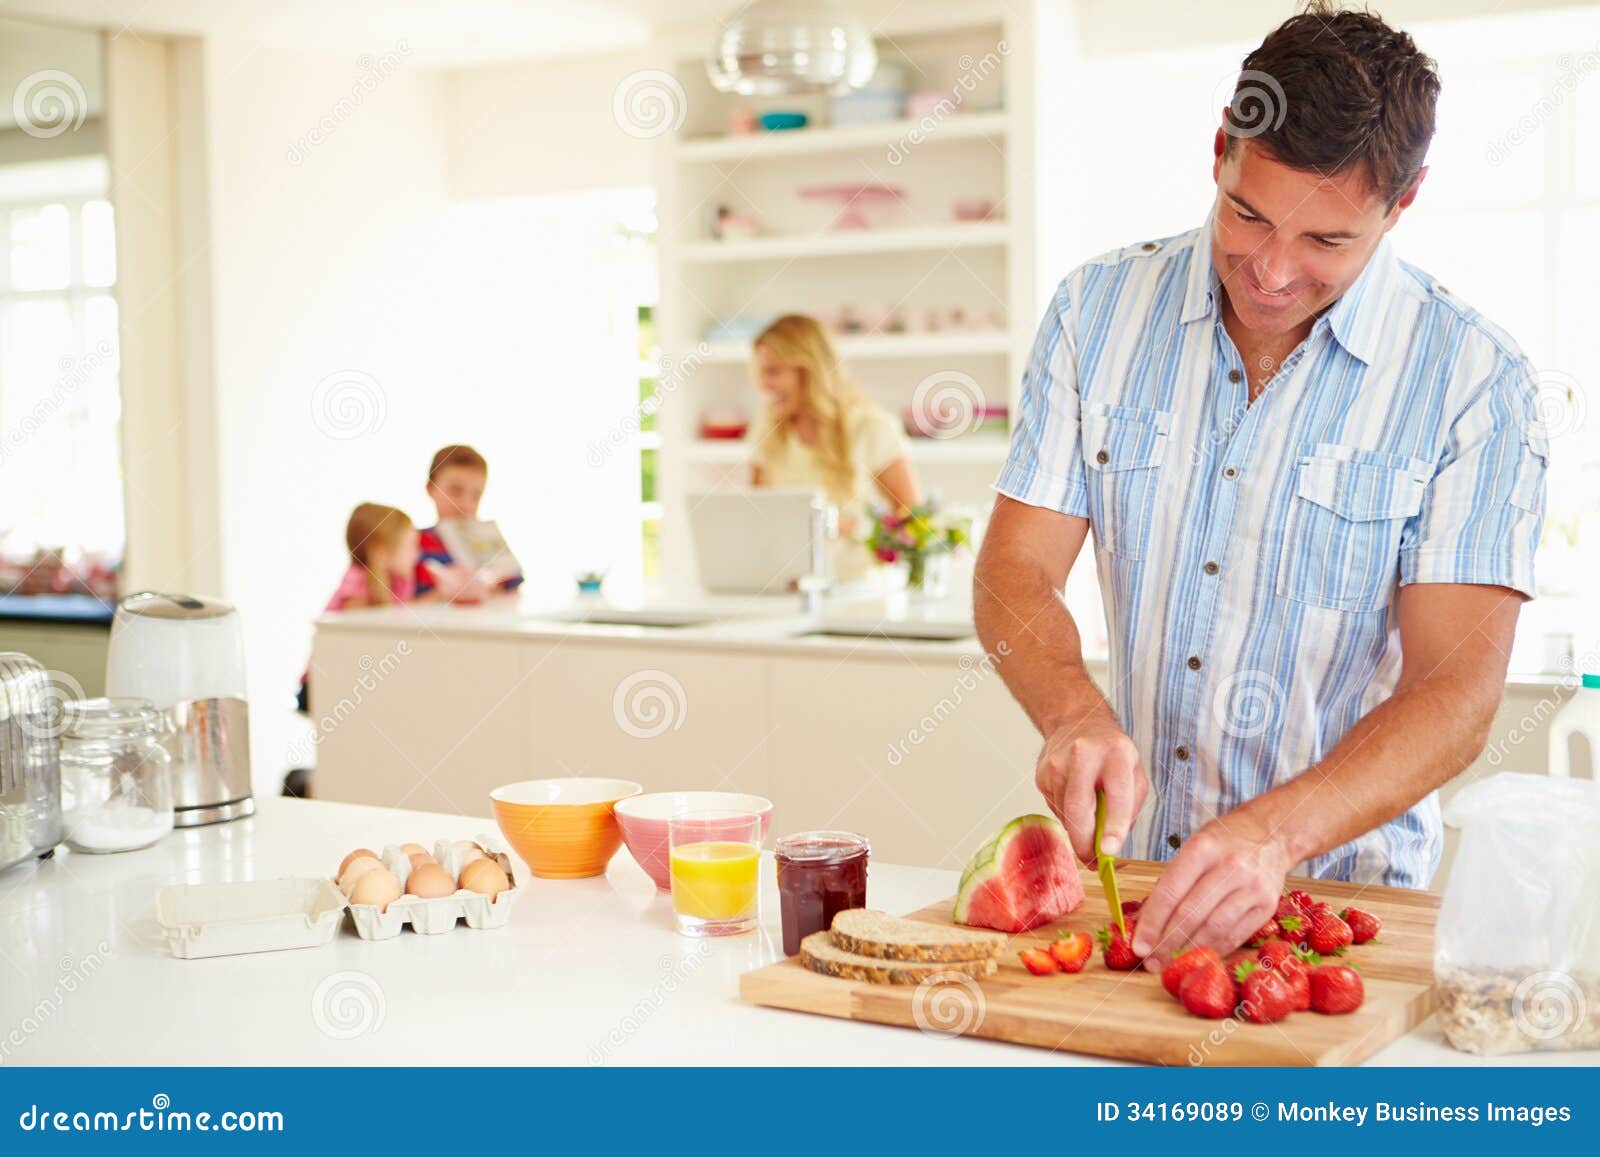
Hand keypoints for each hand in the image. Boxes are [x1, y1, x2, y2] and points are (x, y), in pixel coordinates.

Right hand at [1034, 716, 1147, 864]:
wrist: (1078, 721)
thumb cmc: (1112, 752)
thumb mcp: (1135, 773)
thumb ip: (1129, 808)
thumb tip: (1111, 844)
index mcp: (1116, 753)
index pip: (1116, 794)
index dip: (1113, 825)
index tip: (1109, 851)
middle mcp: (1083, 755)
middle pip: (1078, 809)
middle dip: (1084, 842)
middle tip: (1093, 861)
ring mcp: (1057, 764)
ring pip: (1065, 814)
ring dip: (1078, 827)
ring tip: (1090, 814)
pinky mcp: (1041, 774)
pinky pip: (1055, 808)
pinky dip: (1067, 814)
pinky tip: (1075, 798)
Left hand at [1130, 807, 1293, 970]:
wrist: (1273, 834)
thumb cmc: (1225, 840)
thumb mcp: (1194, 846)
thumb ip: (1173, 880)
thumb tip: (1146, 921)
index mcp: (1203, 848)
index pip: (1170, 892)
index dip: (1152, 923)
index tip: (1139, 946)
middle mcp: (1230, 867)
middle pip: (1191, 914)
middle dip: (1166, 943)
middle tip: (1151, 962)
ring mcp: (1252, 887)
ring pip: (1213, 929)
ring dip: (1188, 950)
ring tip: (1170, 961)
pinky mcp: (1267, 905)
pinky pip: (1235, 935)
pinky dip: (1213, 948)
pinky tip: (1198, 954)